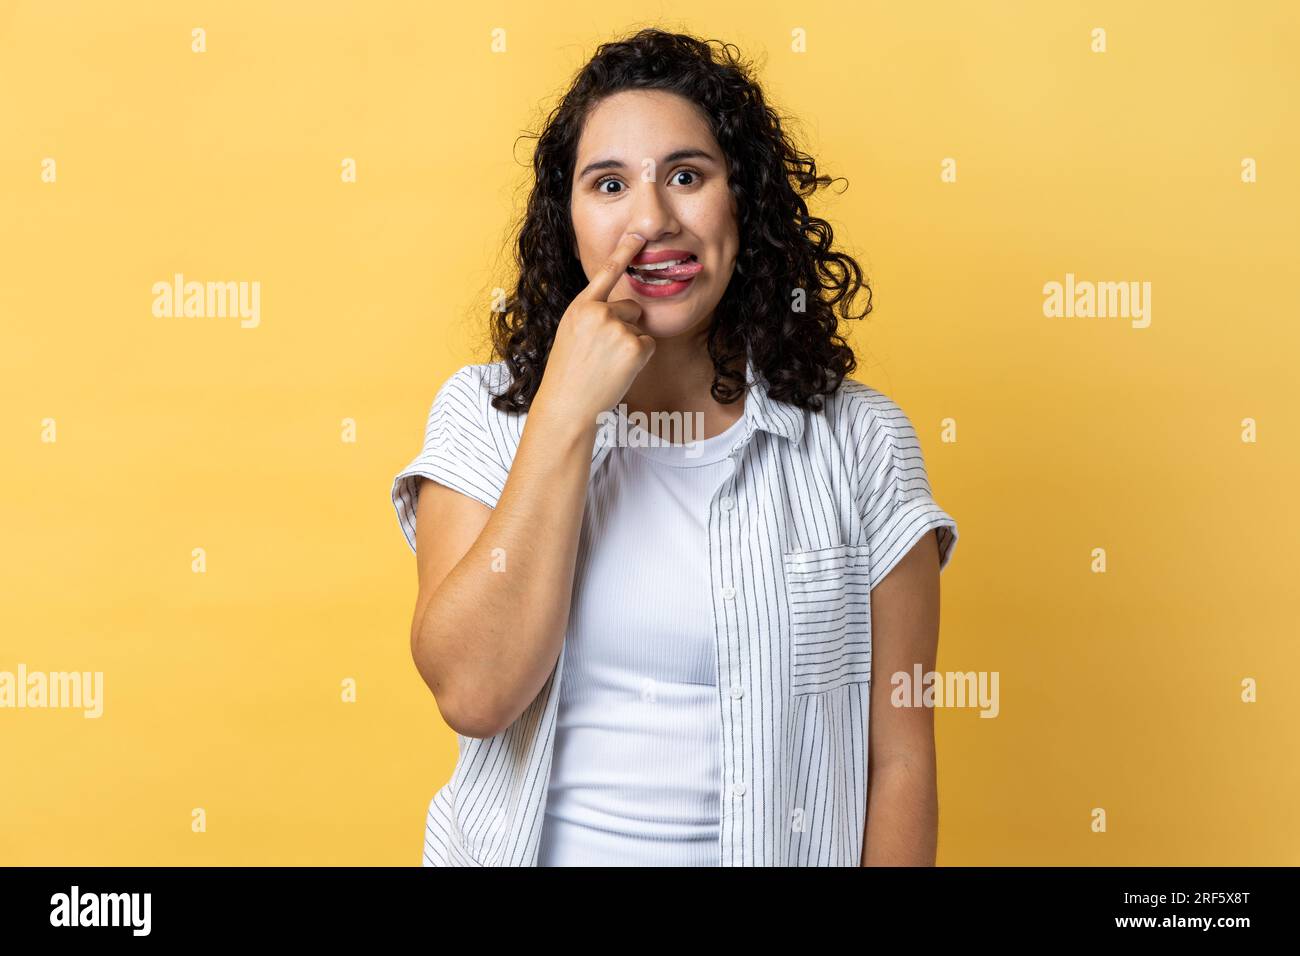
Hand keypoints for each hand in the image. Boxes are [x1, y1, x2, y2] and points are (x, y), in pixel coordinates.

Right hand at [533, 232, 655, 430]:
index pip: (606, 273)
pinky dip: (639, 359)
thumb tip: (621, 308)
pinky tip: (619, 371)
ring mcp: (617, 328)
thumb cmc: (569, 374)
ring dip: (630, 346)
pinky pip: (648, 345)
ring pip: (640, 328)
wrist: (567, 405)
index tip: (638, 234)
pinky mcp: (633, 346)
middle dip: (625, 327)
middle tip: (603, 354)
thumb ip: (592, 315)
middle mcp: (598, 312)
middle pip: (631, 307)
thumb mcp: (572, 334)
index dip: (624, 251)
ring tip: (607, 365)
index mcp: (580, 307)